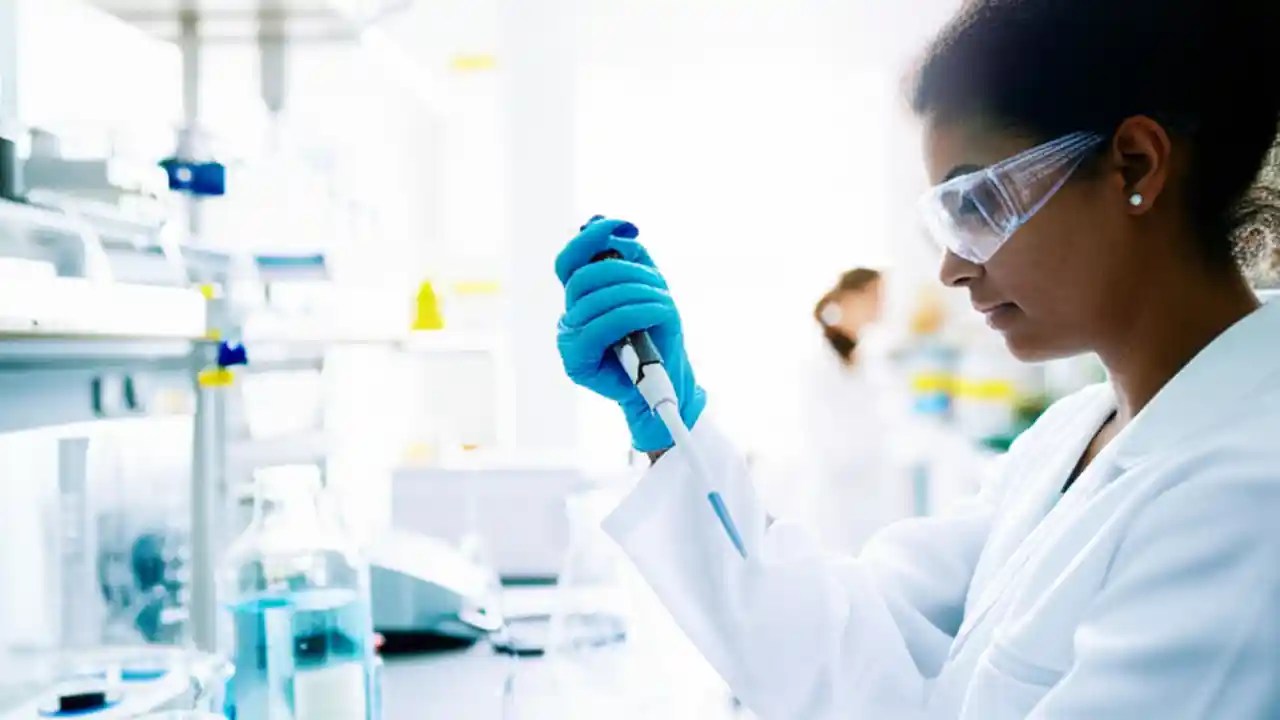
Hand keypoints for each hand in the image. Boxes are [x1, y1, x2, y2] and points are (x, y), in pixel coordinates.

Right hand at [555, 217, 706, 450]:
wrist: (663, 380)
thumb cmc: (655, 335)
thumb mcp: (649, 287)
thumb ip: (632, 258)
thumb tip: (620, 230)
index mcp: (579, 295)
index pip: (570, 260)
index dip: (591, 238)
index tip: (623, 224)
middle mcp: (567, 315)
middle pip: (584, 277)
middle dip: (624, 272)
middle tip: (656, 281)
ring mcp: (568, 338)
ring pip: (596, 301)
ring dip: (636, 294)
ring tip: (662, 300)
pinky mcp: (575, 361)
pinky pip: (601, 327)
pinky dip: (633, 314)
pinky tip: (655, 312)